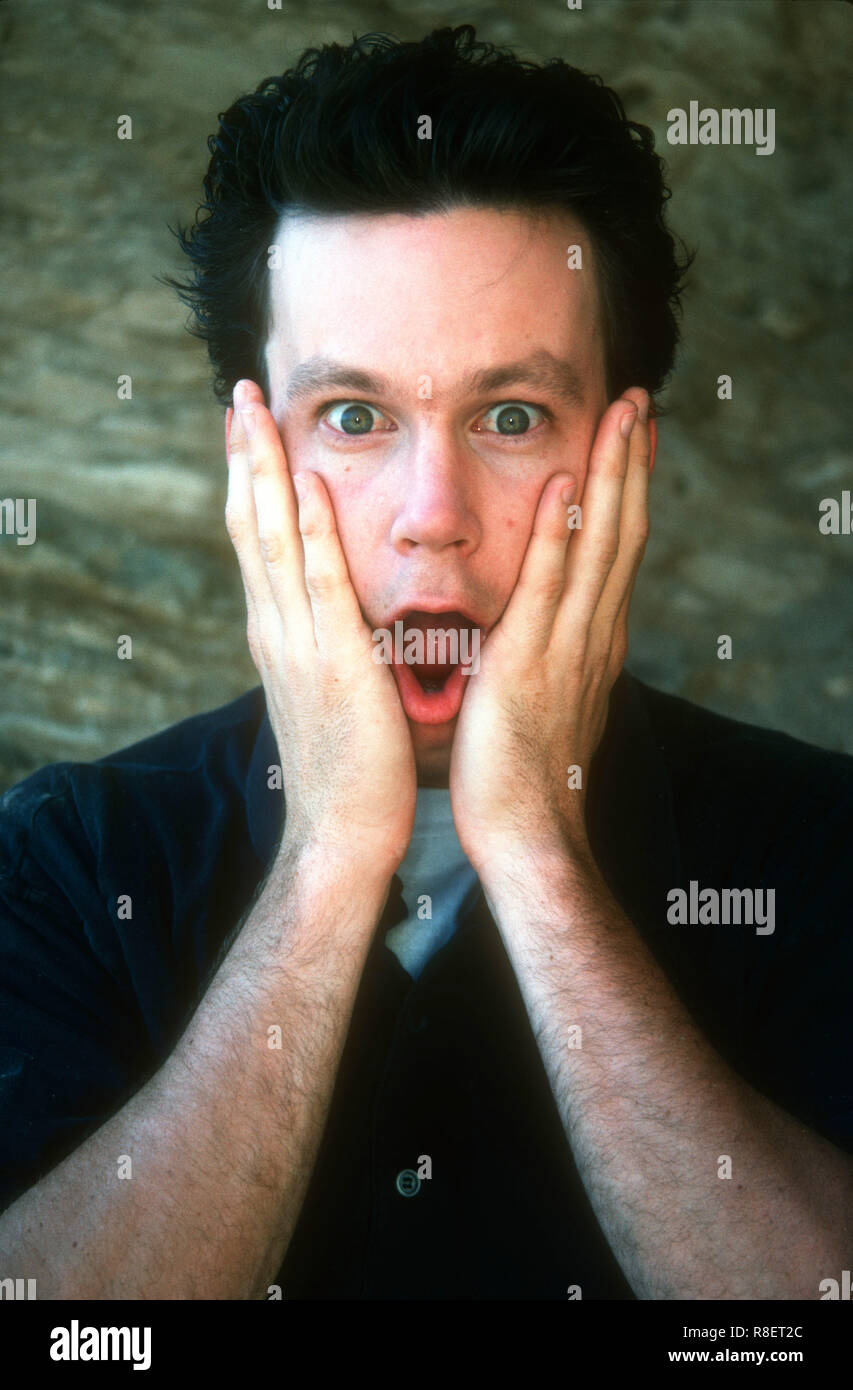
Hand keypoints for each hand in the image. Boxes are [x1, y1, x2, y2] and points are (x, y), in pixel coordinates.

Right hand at [225, 380, 416, 873]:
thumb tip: (340, 612)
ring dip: (265, 473)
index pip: (260, 541)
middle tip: (239, 394)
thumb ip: (330, 644)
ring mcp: (299, 645)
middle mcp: (277, 630)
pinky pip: (320, 585)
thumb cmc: (349, 769)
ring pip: (274, 542)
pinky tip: (308, 485)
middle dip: (246, 457)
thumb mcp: (331, 691)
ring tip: (256, 412)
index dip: (253, 482)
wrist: (343, 834)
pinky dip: (310, 532)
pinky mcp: (335, 664)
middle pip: (253, 527)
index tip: (249, 429)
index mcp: (280, 635)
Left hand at [449, 388, 652, 875]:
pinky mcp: (530, 665)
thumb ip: (549, 664)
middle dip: (630, 467)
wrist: (529, 838)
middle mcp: (592, 638)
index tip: (629, 445)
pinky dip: (562, 535)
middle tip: (639, 404)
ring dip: (611, 477)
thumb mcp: (547, 708)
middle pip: (620, 535)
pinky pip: (550, 588)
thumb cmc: (525, 781)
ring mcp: (567, 649)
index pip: (614, 555)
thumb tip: (538, 641)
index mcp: (593, 646)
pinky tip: (567, 486)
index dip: (624, 496)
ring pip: (598, 546)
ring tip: (622, 416)